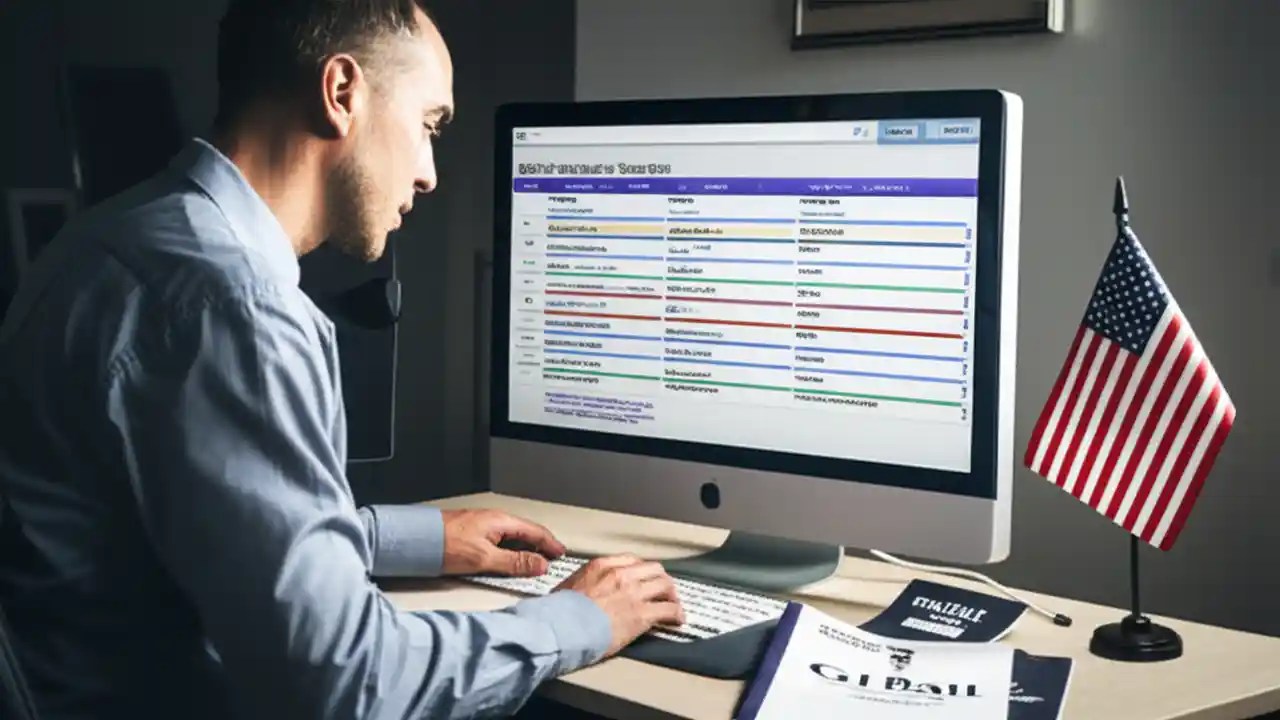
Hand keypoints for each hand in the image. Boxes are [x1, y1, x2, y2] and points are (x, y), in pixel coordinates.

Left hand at [440, 509, 565, 576]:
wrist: (415, 540)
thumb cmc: (445, 545)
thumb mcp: (485, 559)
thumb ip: (514, 562)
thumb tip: (540, 564)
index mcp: (501, 521)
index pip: (535, 531)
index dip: (550, 543)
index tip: (560, 553)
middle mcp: (494, 519)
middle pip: (525, 532)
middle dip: (540, 545)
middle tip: (551, 559)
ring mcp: (482, 524)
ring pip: (512, 536)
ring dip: (524, 548)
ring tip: (532, 563)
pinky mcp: (472, 532)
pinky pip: (499, 540)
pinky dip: (510, 550)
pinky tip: (508, 560)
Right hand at [553, 555, 685, 657]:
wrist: (562, 626)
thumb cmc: (559, 612)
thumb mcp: (567, 586)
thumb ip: (582, 582)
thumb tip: (581, 590)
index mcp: (601, 565)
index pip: (632, 560)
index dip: (643, 570)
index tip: (644, 577)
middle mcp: (621, 575)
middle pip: (653, 569)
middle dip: (661, 579)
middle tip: (663, 590)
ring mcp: (633, 593)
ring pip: (665, 586)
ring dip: (672, 595)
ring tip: (674, 604)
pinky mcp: (642, 614)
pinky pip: (669, 610)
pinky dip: (677, 614)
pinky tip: (678, 620)